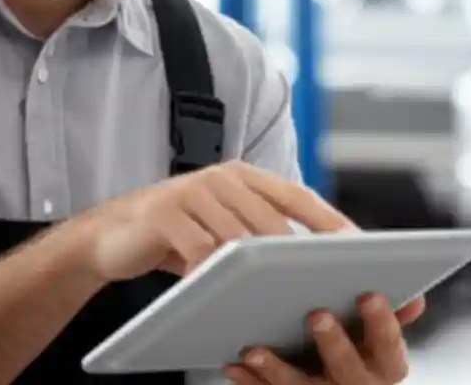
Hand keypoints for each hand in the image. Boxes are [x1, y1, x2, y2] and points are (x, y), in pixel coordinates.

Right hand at [73, 161, 355, 282]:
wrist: (109, 235)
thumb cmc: (175, 237)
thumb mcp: (220, 228)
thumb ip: (256, 233)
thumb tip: (314, 264)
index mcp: (240, 175)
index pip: (297, 196)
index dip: (330, 221)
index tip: (361, 248)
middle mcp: (219, 177)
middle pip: (273, 220)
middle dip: (300, 255)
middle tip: (322, 283)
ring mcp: (189, 191)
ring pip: (239, 236)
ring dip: (260, 270)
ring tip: (280, 294)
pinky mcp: (162, 212)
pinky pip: (200, 249)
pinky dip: (215, 273)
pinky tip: (225, 292)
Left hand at [224, 293, 425, 384]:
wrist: (337, 384)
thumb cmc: (356, 346)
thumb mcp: (376, 336)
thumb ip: (389, 315)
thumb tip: (414, 297)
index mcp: (385, 366)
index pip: (390, 347)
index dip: (381, 322)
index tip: (368, 294)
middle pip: (348, 370)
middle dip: (333, 342)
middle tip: (317, 314)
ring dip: (276, 369)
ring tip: (254, 350)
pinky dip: (250, 381)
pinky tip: (233, 365)